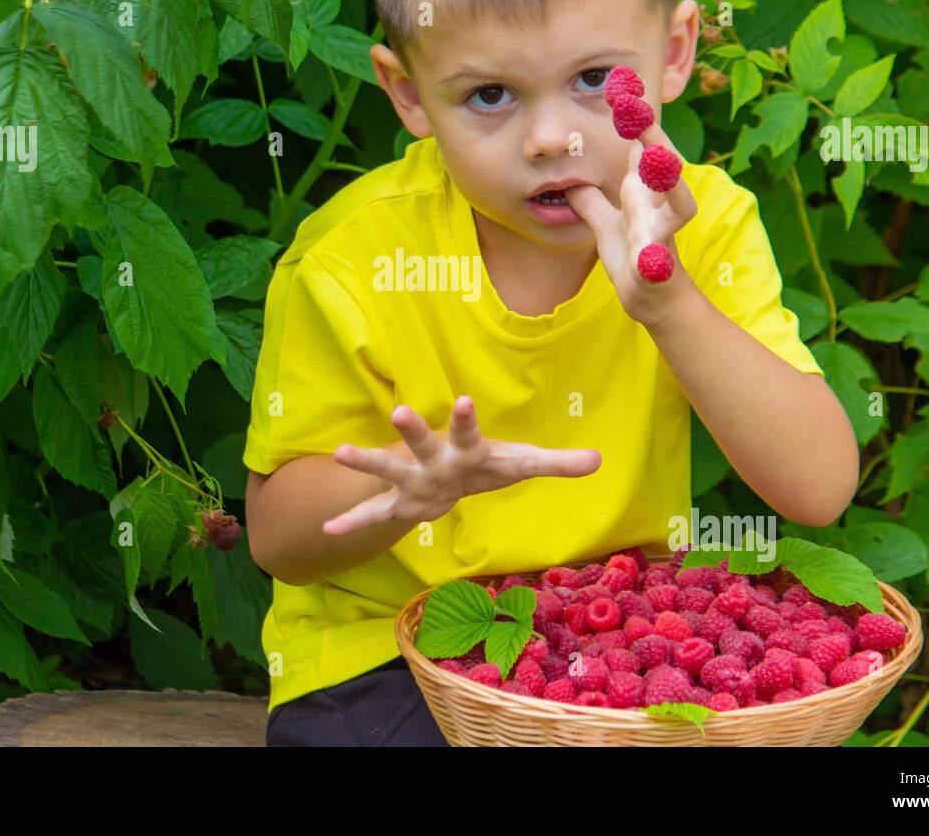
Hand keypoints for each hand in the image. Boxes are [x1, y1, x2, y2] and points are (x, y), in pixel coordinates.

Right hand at [321, 396, 601, 535]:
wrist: (448, 475)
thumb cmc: (485, 464)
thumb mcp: (521, 464)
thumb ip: (557, 462)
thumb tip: (600, 461)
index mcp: (466, 450)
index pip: (470, 431)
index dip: (466, 416)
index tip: (463, 398)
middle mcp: (435, 459)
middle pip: (423, 442)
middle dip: (411, 430)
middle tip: (398, 412)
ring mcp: (412, 479)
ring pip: (389, 469)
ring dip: (366, 462)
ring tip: (342, 453)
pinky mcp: (399, 502)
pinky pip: (374, 512)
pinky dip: (352, 521)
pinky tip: (328, 530)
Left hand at [564, 124, 697, 327]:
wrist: (655, 302)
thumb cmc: (635, 259)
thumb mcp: (606, 225)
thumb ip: (591, 201)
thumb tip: (572, 179)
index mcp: (645, 194)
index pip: (642, 150)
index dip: (635, 121)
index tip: (623, 88)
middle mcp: (660, 208)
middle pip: (664, 166)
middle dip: (653, 137)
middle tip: (637, 109)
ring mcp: (663, 237)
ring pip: (676, 206)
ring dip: (668, 182)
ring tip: (657, 159)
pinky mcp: (659, 271)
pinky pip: (659, 264)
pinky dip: (655, 261)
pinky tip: (649, 258)